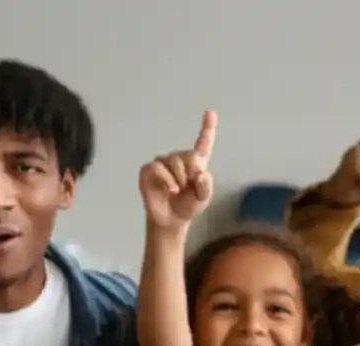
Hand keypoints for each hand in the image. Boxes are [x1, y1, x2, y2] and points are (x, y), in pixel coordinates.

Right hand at [139, 110, 216, 231]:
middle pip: (189, 156)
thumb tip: (200, 173)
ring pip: (173, 161)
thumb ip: (206, 186)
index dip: (207, 127)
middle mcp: (178, 159)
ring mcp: (162, 163)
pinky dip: (167, 180)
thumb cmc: (188, 206)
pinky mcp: (149, 171)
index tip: (210, 112)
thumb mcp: (203, 199)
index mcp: (196, 163)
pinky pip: (158, 168)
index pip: (203, 142)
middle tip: (190, 186)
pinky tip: (172, 189)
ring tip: (179, 190)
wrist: (171, 220)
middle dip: (192, 173)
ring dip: (179, 178)